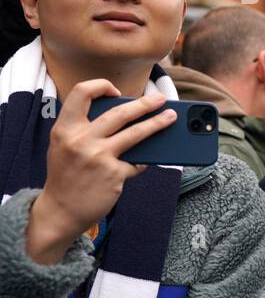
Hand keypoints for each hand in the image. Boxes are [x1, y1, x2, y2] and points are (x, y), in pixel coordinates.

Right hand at [27, 80, 175, 264]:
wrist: (60, 211)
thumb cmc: (67, 175)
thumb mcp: (64, 146)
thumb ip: (85, 130)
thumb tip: (125, 115)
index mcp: (64, 129)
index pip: (81, 92)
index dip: (101, 86)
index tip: (117, 91)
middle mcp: (80, 140)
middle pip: (119, 112)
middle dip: (145, 104)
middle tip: (160, 99)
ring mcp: (98, 157)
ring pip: (136, 133)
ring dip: (158, 123)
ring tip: (171, 117)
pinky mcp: (113, 174)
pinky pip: (137, 162)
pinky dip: (142, 161)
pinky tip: (146, 160)